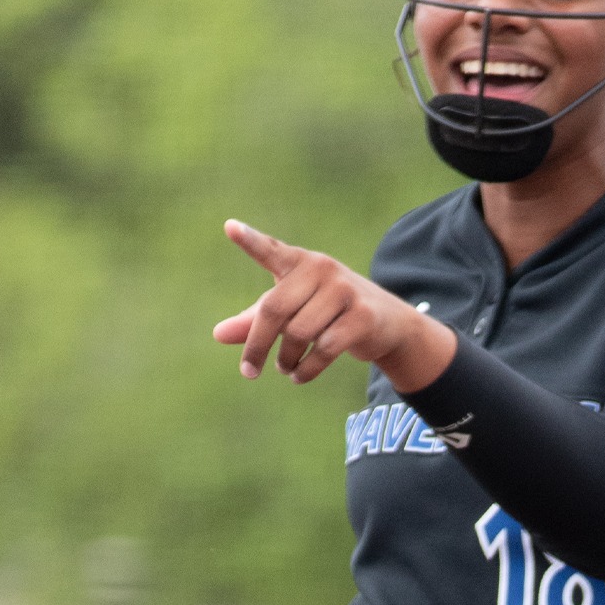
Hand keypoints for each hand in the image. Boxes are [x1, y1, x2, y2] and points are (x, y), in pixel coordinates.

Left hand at [214, 220, 455, 390]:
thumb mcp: (290, 312)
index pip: (271, 250)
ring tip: (284, 368)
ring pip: (298, 333)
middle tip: (248, 371)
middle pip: (274, 310)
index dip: (250, 241)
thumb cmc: (327, 313)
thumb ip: (254, 321)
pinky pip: (324, 349)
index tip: (230, 227)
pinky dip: (305, 370)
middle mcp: (322, 269)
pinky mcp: (362, 316)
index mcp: (300, 263)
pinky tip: (298, 376)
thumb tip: (217, 334)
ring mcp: (345, 290)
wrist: (388, 323)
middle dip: (257, 346)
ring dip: (285, 360)